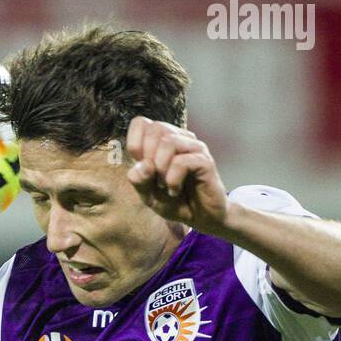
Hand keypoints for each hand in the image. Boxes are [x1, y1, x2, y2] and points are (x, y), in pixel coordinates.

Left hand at [126, 116, 228, 233]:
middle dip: (148, 157)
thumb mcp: (149, 195)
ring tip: (164, 185)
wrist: (201, 218)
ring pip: (168, 141)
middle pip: (155, 129)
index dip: (135, 144)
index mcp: (162, 141)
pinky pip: (181, 162)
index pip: (141, 123)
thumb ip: (139, 181)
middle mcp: (179, 139)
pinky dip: (172, 180)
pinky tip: (174, 191)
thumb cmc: (175, 202)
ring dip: (160, 168)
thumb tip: (142, 165)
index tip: (143, 168)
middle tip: (155, 179)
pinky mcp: (205, 161)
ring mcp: (194, 148)